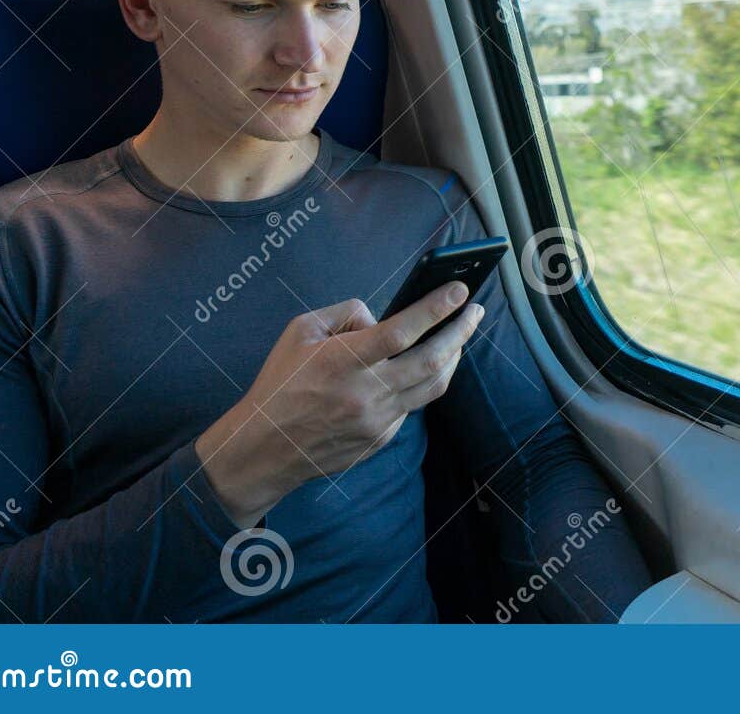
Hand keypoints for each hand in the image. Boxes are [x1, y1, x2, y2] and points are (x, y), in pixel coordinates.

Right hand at [195, 281, 483, 526]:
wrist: (263, 448)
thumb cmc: (280, 383)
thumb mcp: (299, 332)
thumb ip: (345, 314)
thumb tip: (382, 316)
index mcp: (343, 361)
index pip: (402, 331)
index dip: (436, 309)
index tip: (460, 291)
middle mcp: (366, 393)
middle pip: (431, 360)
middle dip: (461, 331)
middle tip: (476, 311)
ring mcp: (377, 420)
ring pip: (433, 386)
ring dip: (453, 357)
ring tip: (460, 336)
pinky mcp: (381, 439)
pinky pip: (412, 405)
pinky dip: (421, 383)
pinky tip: (422, 368)